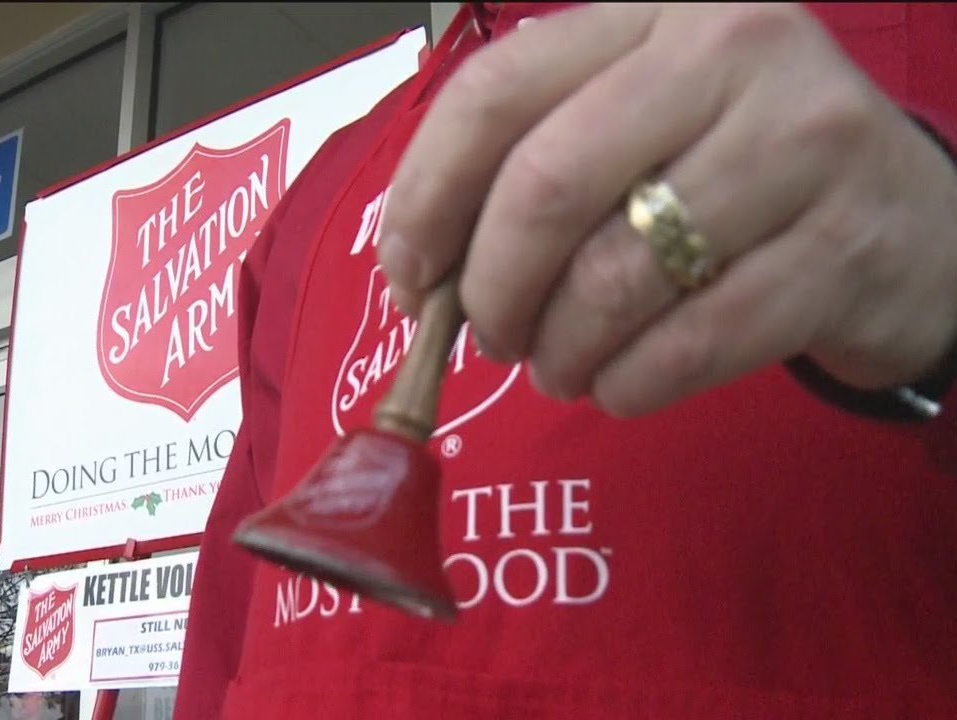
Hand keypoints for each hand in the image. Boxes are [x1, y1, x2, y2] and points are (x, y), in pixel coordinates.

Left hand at [377, 3, 956, 417]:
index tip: (410, 273)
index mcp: (654, 14)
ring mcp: (800, 148)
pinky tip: (619, 383)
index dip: (427, 196)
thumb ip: (531, 163)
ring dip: (558, 350)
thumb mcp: (639, 126)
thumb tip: (418, 266)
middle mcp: (732, 54)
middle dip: (490, 289)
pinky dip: (628, 385)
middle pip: (545, 188)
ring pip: (614, 278)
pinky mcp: (842, 251)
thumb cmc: (736, 173)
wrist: (909, 221)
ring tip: (556, 366)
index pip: (495, 92)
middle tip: (490, 336)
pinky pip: (689, 345)